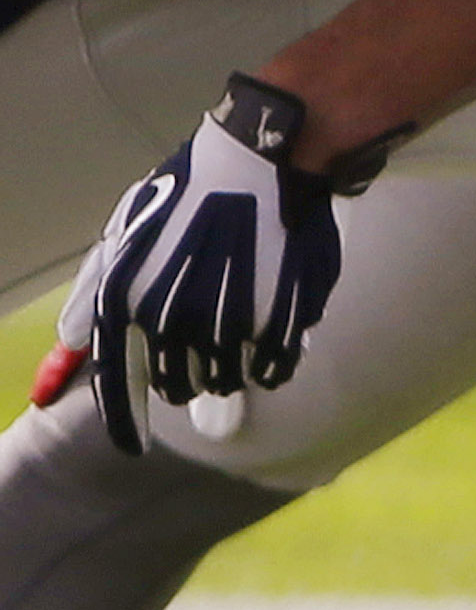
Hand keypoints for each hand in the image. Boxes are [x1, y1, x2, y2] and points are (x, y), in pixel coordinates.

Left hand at [76, 77, 402, 455]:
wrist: (263, 160)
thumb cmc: (188, 195)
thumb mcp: (124, 238)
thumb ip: (90, 298)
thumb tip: (65, 354)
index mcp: (126, 302)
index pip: (120, 385)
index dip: (126, 423)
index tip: (134, 449)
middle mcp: (170, 322)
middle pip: (179, 387)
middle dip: (187, 371)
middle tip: (204, 333)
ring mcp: (226, 325)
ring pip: (226, 381)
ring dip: (231, 363)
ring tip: (240, 317)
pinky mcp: (277, 323)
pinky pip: (272, 371)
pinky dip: (271, 361)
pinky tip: (273, 325)